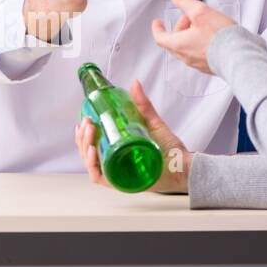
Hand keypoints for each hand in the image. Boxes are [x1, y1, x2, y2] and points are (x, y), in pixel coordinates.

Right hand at [74, 77, 192, 193]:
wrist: (183, 166)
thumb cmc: (170, 149)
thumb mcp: (153, 123)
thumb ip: (143, 105)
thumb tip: (135, 83)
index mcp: (118, 149)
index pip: (93, 142)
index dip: (84, 133)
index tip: (85, 119)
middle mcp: (114, 161)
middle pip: (88, 151)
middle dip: (83, 137)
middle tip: (87, 123)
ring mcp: (117, 173)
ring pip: (91, 163)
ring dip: (85, 147)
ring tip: (89, 131)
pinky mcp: (121, 183)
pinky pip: (100, 177)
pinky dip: (92, 165)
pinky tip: (92, 150)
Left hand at [151, 0, 237, 73]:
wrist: (239, 57)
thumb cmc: (220, 38)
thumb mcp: (199, 12)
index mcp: (179, 44)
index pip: (160, 37)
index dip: (158, 28)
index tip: (158, 24)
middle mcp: (186, 56)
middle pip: (174, 42)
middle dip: (179, 29)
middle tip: (189, 19)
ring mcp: (198, 63)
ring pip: (187, 49)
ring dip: (190, 37)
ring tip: (202, 27)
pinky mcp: (209, 66)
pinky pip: (199, 55)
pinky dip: (200, 45)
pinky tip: (212, 39)